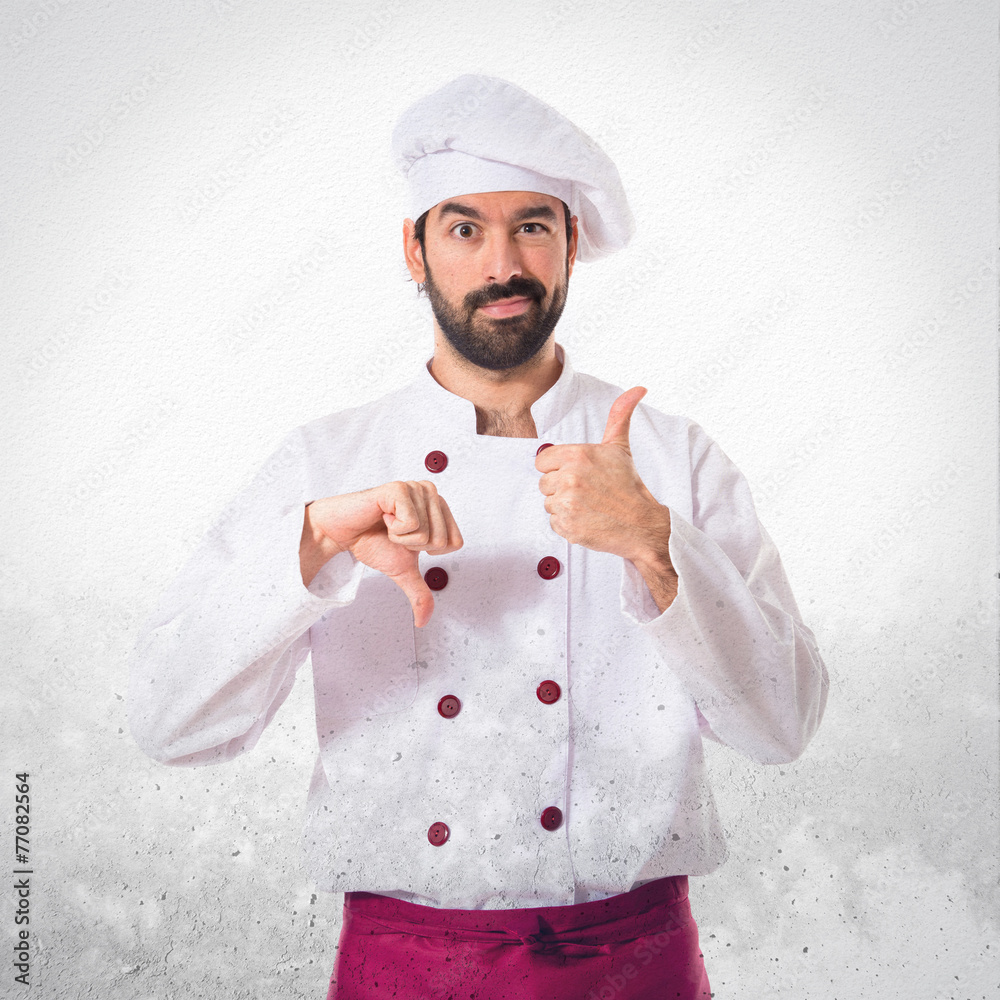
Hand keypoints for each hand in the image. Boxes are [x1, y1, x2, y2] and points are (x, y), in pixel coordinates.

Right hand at [301, 481, 462, 627]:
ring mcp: (416, 488)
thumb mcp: (402, 570)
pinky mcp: (399, 488)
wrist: (342, 533)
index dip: (429, 551)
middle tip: (394, 534)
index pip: (455, 543)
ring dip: (401, 538)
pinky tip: (383, 518)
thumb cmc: (372, 542)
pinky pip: (411, 524)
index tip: (407, 541)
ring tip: (388, 525)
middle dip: (414, 546)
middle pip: (442, 540)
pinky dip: (394, 530)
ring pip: (426, 533)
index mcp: (438, 508)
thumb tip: (424, 621)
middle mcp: (430, 493)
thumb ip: (420, 592)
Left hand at [535, 387, 671, 564]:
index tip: (577, 474)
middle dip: (562, 488)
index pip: (542, 460)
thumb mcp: (620, 448)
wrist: (641, 524)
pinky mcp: (568, 526)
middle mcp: (570, 477)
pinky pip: (554, 523)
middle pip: (544, 483)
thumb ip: (619, 416)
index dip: (557, 468)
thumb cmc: (628, 486)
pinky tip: (587, 520)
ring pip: (549, 503)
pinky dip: (568, 524)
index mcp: (578, 455)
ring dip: (565, 507)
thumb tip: (639, 389)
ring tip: (589, 506)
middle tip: (587, 492)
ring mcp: (568, 503)